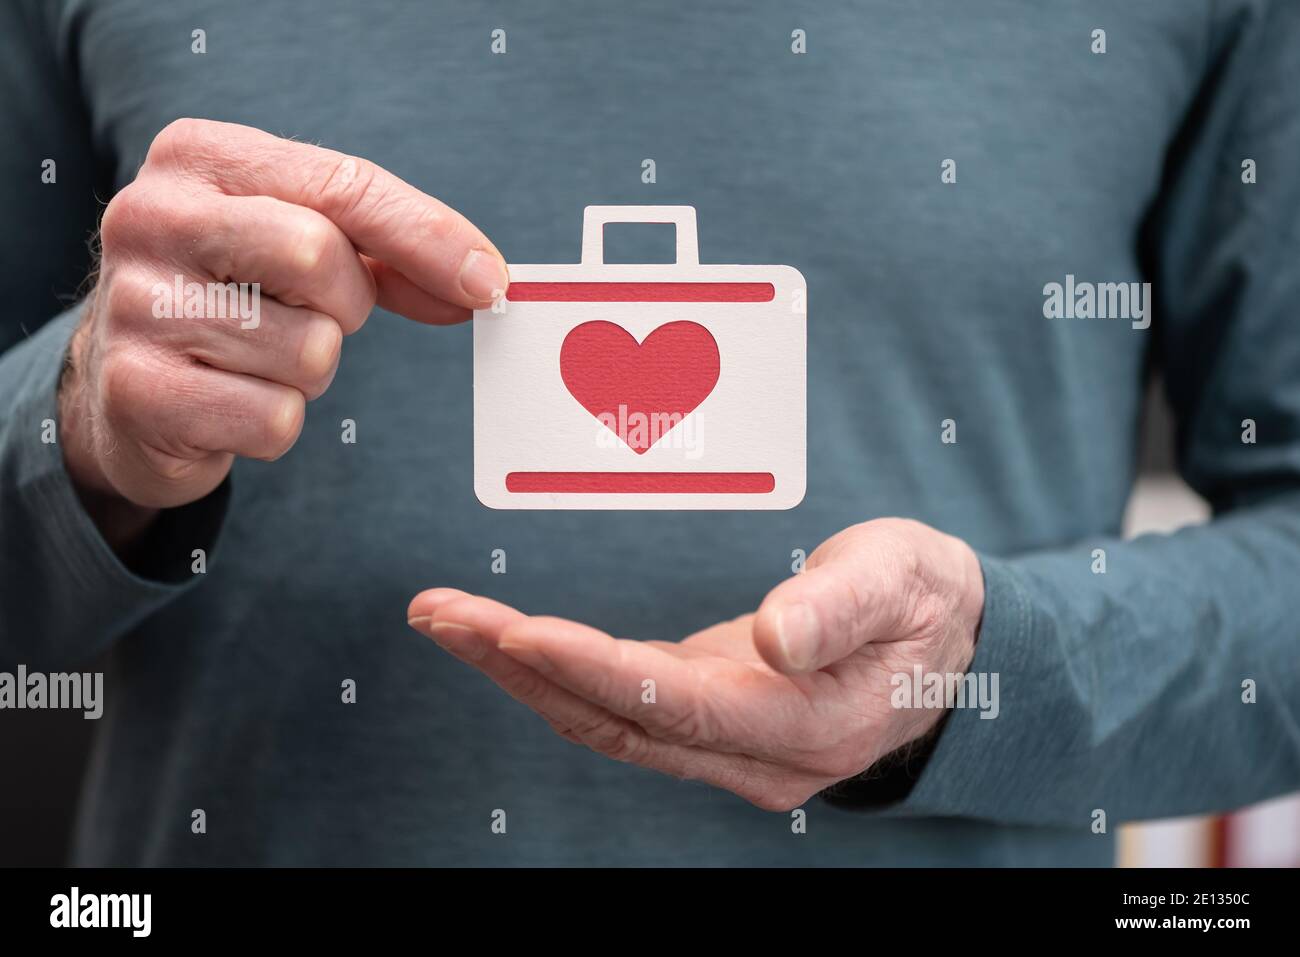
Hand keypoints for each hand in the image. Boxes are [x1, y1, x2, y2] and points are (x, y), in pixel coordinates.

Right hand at [60, 118, 506, 542]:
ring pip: (307, 351)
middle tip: (315, 316)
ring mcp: (133, 304)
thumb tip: (483, 284)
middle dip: (345, 304)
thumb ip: (391, 251)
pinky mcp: (135, 391)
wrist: (126, 383)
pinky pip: (274, 419)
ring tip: (257, 359)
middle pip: (318, 255)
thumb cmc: (237, 296)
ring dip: (309, 371)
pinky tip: (232, 403)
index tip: (490, 282)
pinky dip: (276, 423)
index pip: (342, 184)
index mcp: (199, 157)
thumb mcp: (303, 245)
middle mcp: (149, 216)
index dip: (428, 237)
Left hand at [408, 518, 984, 810]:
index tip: (515, 629)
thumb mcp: (902, 580)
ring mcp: (727, 748)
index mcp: (807, 724)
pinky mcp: (708, 722)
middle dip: (518, 665)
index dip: (591, 669)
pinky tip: (507, 640)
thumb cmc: (926, 599)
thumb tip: (772, 636)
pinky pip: (616, 707)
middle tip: (438, 612)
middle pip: (614, 719)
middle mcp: (755, 756)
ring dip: (518, 671)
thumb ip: (839, 608)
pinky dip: (556, 672)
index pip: (676, 704)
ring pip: (602, 719)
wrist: (948, 646)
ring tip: (446, 618)